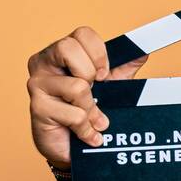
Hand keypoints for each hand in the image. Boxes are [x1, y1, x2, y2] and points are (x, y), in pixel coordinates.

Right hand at [26, 26, 148, 168]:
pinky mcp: (37, 108)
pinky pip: (75, 114)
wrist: (74, 147)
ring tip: (94, 119)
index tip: (105, 74)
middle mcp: (44, 63)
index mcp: (61, 51)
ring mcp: (37, 84)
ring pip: (77, 86)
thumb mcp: (111, 85)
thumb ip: (124, 67)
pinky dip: (87, 128)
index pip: (82, 33)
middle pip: (68, 48)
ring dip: (92, 109)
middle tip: (95, 90)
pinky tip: (87, 134)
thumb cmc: (89, 110)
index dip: (99, 53)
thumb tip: (143, 51)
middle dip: (90, 73)